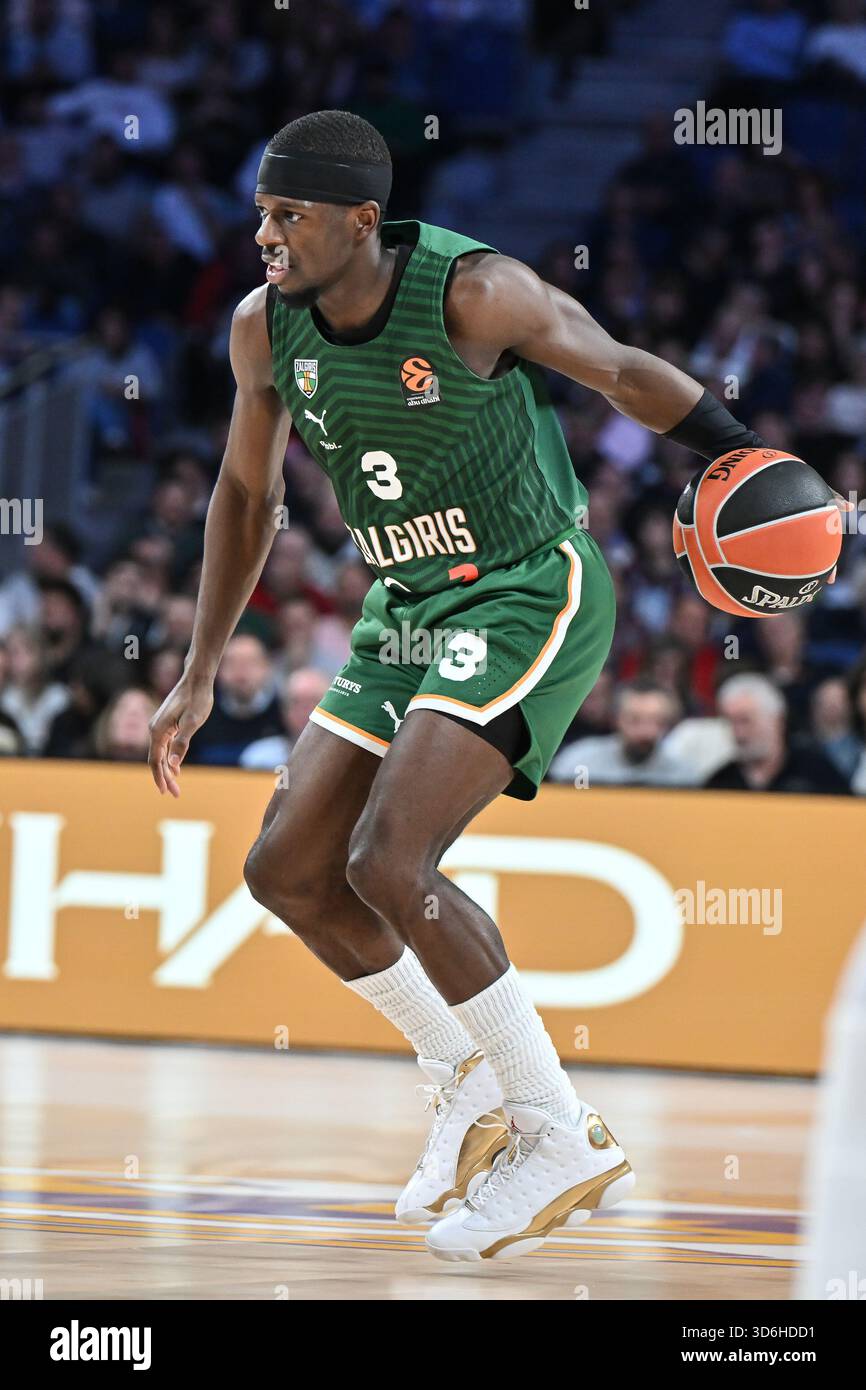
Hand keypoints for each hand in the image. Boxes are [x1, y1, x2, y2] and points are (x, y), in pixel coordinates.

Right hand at [147, 674, 213, 796]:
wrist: (196, 679)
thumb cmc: (197, 699)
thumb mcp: (193, 722)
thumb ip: (182, 743)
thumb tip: (172, 764)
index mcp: (157, 730)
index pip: (155, 760)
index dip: (159, 777)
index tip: (165, 792)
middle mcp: (154, 729)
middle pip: (156, 760)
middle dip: (164, 777)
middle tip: (175, 793)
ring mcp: (159, 726)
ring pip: (160, 754)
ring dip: (167, 770)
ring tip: (176, 785)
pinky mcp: (166, 723)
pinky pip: (164, 746)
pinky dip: (169, 759)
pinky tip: (176, 769)